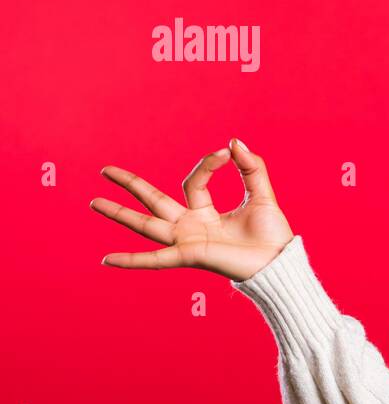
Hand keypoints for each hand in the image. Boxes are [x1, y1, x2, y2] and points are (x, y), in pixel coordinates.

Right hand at [90, 138, 294, 281]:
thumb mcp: (261, 194)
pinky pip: (156, 259)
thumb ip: (250, 167)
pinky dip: (132, 259)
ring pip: (146, 225)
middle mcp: (190, 227)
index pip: (194, 182)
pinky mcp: (190, 256)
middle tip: (105, 170)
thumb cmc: (270, 234)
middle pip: (153, 201)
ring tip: (94, 202)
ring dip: (119, 214)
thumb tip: (234, 142)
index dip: (208, 164)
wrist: (279, 261)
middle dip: (130, 185)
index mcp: (205, 213)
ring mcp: (186, 242)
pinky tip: (107, 260)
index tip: (226, 152)